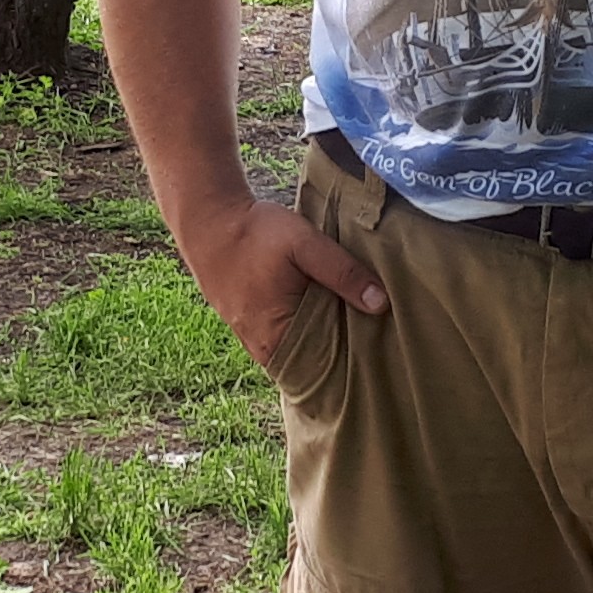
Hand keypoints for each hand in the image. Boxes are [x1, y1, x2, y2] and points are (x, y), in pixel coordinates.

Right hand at [178, 196, 385, 372]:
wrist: (209, 222)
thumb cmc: (256, 234)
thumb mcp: (305, 244)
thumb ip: (343, 272)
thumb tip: (381, 303)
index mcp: (278, 337)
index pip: (325, 370)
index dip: (354, 363)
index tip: (382, 353)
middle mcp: (265, 349)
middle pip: (314, 365)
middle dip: (344, 355)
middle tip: (379, 342)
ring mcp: (256, 341)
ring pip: (302, 353)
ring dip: (326, 343)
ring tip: (359, 330)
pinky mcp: (252, 328)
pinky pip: (288, 341)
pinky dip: (309, 334)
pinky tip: (330, 318)